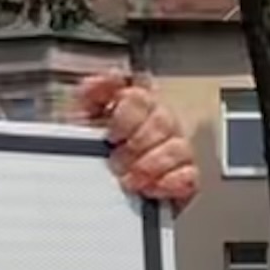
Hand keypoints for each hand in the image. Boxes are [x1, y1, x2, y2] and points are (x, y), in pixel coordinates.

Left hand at [79, 72, 199, 207]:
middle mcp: (160, 124)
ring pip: (179, 148)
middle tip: (117, 162)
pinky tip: (150, 188)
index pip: (140, 97)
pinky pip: (191, 177)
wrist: (90, 192)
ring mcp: (175, 151)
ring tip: (130, 179)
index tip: (111, 134)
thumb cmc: (89, 154)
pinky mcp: (185, 180)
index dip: (126, 116)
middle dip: (137, 144)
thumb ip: (90, 92)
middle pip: (163, 120)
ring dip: (152, 165)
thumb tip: (108, 77)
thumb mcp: (79, 118)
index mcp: (136, 106)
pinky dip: (170, 184)